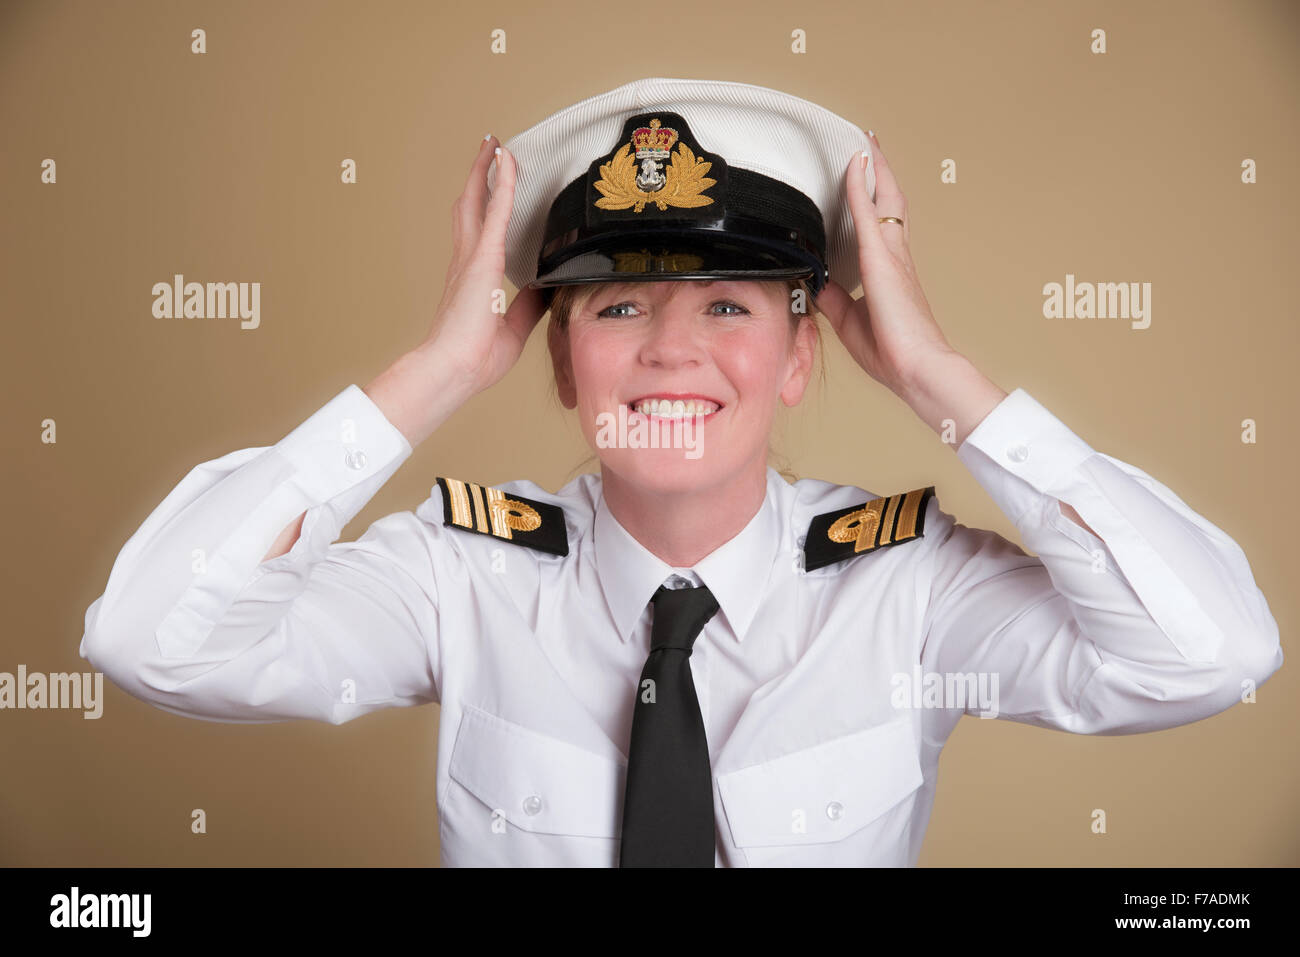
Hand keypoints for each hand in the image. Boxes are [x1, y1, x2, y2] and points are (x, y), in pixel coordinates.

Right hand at [419, 136, 547, 398]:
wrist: (454, 369)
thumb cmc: (475, 359)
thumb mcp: (513, 328)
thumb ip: (527, 307)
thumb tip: (544, 290)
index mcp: (471, 279)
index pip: (479, 233)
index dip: (485, 208)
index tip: (493, 189)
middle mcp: (466, 261)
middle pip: (470, 207)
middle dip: (479, 177)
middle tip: (489, 152)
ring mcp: (472, 256)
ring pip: (477, 200)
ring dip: (486, 170)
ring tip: (494, 146)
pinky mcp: (482, 257)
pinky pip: (496, 209)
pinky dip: (502, 183)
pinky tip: (507, 161)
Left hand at [813, 131, 956, 396]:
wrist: (916, 369)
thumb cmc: (892, 353)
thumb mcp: (850, 322)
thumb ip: (836, 300)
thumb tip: (818, 284)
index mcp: (890, 273)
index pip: (882, 226)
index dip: (874, 200)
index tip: (866, 178)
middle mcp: (895, 257)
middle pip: (890, 202)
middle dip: (881, 172)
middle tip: (871, 145)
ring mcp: (891, 256)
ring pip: (885, 199)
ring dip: (875, 169)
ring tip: (867, 143)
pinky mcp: (881, 260)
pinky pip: (867, 213)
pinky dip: (859, 186)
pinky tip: (855, 165)